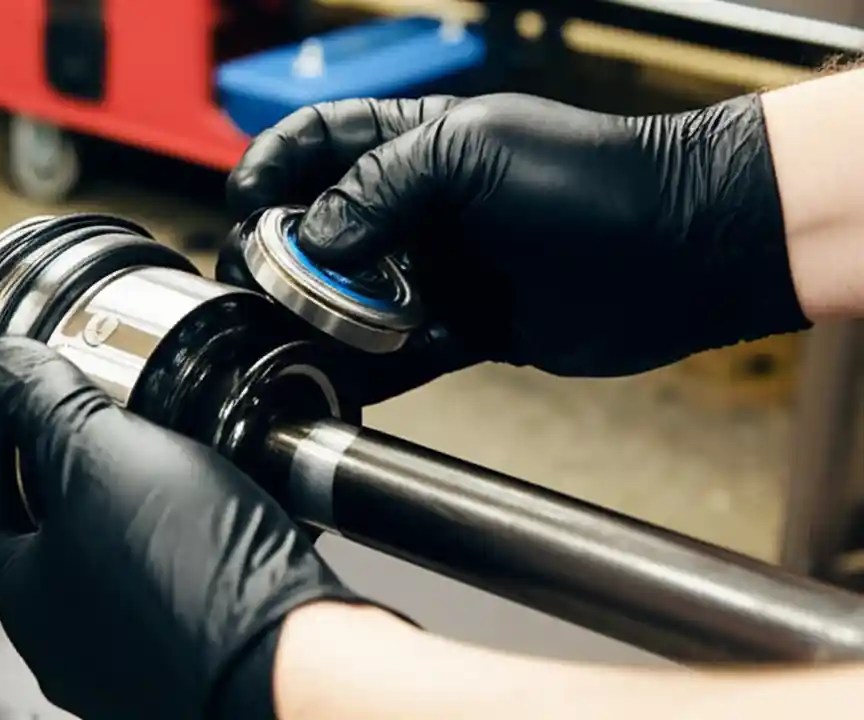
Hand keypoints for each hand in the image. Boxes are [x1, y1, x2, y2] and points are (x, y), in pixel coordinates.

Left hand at [0, 337, 375, 719]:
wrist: (291, 660)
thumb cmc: (192, 574)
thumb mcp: (99, 451)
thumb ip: (43, 401)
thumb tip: (6, 365)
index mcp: (25, 599)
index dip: (20, 477)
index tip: (49, 443)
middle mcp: (70, 652)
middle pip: (63, 558)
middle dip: (96, 508)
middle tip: (136, 461)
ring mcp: (133, 674)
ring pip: (128, 587)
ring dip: (153, 544)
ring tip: (193, 497)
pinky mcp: (195, 678)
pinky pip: (185, 612)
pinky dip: (201, 579)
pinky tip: (233, 546)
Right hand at [219, 93, 809, 388]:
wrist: (681, 250)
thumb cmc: (593, 178)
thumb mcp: (469, 156)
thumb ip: (376, 191)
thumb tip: (311, 243)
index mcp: (411, 145)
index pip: (313, 144)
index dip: (268, 170)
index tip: (243, 206)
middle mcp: (416, 208)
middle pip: (316, 230)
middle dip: (280, 256)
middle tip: (263, 286)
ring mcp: (437, 270)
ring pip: (348, 299)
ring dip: (314, 320)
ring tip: (287, 340)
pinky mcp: (462, 329)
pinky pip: (395, 356)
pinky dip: (362, 372)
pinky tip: (332, 382)